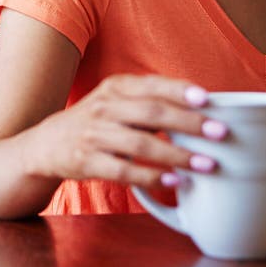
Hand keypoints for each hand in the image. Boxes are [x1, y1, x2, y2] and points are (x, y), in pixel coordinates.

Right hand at [32, 74, 227, 188]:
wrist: (45, 144)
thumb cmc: (96, 120)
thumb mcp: (116, 100)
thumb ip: (150, 100)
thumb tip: (201, 108)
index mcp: (116, 87)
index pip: (152, 85)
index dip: (180, 90)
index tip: (207, 99)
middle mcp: (105, 107)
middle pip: (152, 113)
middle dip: (189, 123)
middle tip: (219, 133)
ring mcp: (95, 135)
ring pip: (142, 144)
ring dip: (177, 155)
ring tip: (206, 164)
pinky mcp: (87, 162)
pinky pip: (124, 170)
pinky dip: (151, 176)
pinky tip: (174, 181)